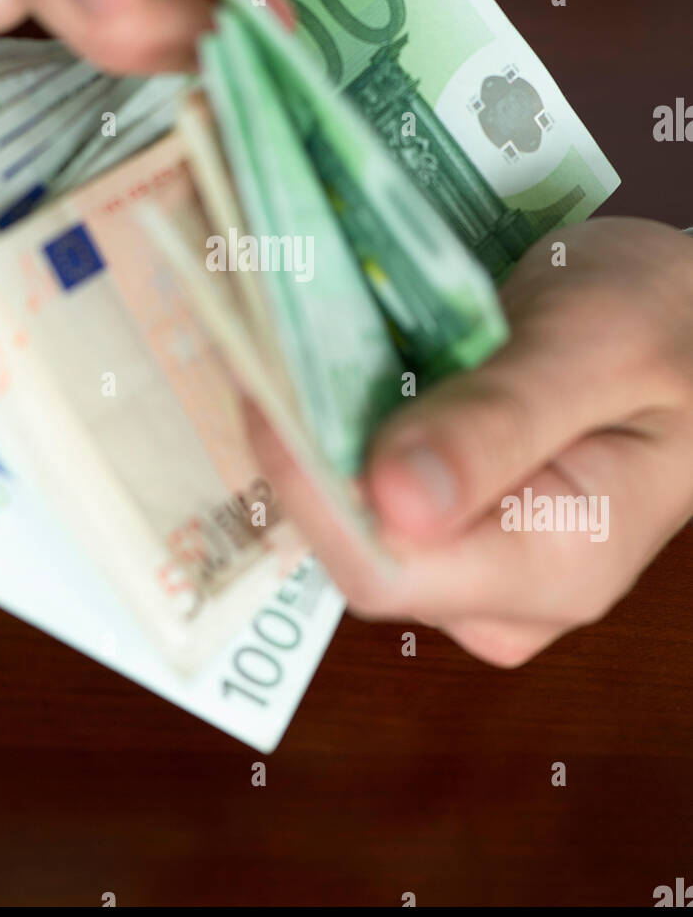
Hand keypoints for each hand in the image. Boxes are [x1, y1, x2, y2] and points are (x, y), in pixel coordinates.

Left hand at [248, 218, 692, 664]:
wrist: (692, 322)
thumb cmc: (666, 325)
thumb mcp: (598, 349)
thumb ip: (502, 424)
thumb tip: (391, 500)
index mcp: (556, 565)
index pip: (385, 569)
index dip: (310, 486)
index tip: (266, 382)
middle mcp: (502, 593)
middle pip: (354, 546)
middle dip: (305, 449)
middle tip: (267, 335)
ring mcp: (470, 565)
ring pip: (348, 517)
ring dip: (313, 432)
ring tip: (296, 336)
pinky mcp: (447, 528)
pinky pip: (363, 491)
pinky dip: (337, 427)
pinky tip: (328, 364)